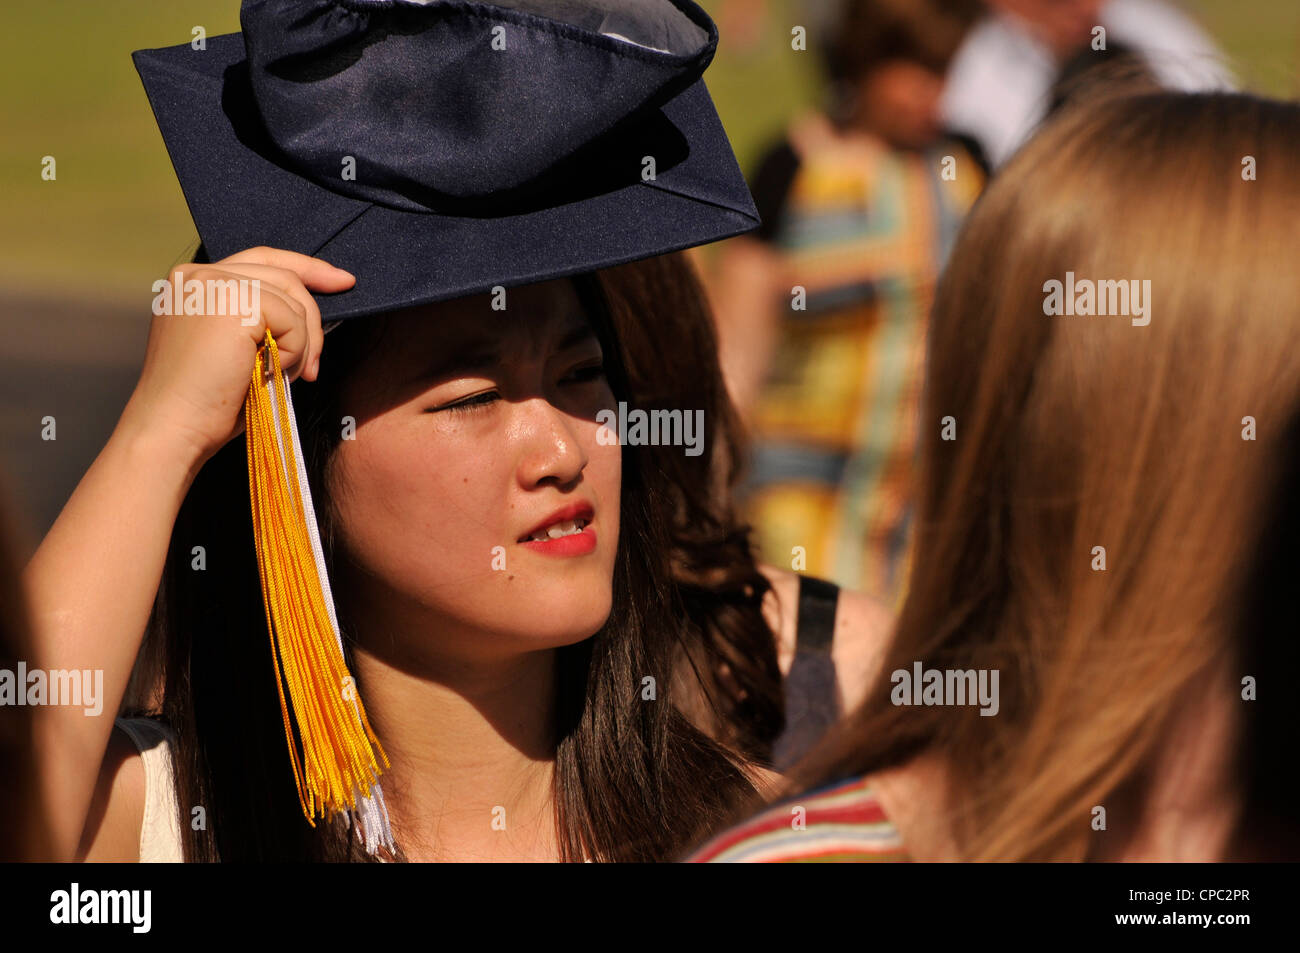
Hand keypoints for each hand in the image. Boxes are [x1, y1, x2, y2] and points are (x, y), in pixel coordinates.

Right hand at [122, 246, 354, 465]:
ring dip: (301, 345)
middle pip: (284, 276)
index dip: (306, 268)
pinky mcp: (232, 301)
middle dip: (312, 320)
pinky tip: (267, 373)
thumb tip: (313, 306)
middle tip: (313, 365)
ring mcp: (212, 283)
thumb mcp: (235, 347)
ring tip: (279, 377)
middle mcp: (198, 274)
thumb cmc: (206, 402)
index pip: (262, 259)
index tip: (341, 281)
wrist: (174, 428)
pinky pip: (292, 320)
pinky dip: (293, 352)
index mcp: (193, 282)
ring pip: (293, 299)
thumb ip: (259, 318)